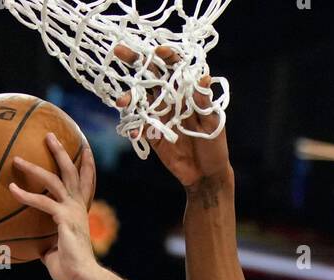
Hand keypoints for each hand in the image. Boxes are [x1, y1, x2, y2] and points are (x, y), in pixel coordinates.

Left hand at [10, 134, 98, 279]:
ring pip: (55, 179)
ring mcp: (72, 210)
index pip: (86, 182)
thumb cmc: (69, 269)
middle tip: (49, 135)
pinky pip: (41, 201)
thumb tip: (33, 244)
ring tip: (17, 158)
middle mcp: (78, 207)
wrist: (80, 278)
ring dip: (36, 167)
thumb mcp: (54, 250)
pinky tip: (12, 189)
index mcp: (79, 212)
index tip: (83, 148)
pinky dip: (25, 195)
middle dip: (61, 151)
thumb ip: (46, 241)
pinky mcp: (63, 217)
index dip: (86, 165)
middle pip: (72, 171)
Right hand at [114, 44, 230, 188]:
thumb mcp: (213, 123)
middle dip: (134, 61)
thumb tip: (203, 78)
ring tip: (122, 102)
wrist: (206, 175)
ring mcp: (159, 116)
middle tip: (118, 50)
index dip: (167, 56)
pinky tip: (134, 132)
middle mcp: (170, 98)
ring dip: (129, 98)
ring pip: (139, 99)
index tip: (159, 52)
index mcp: (186, 91)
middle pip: (150, 75)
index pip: (174, 66)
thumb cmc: (215, 145)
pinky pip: (138, 126)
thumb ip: (204, 103)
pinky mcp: (151, 135)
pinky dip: (133, 128)